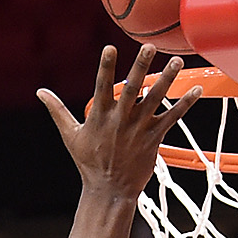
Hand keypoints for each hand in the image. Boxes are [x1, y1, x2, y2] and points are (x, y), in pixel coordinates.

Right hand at [38, 45, 200, 197]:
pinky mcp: (154, 138)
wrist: (110, 191)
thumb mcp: (70, 136)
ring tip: (177, 61)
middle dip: (140, 67)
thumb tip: (40, 91)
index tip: (110, 48)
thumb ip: (57, 110)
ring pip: (155, 100)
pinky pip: (172, 117)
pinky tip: (197, 89)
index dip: (105, 67)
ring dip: (167, 80)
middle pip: (132, 89)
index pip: (102, 86)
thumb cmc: (89, 162)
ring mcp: (139, 129)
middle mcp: (120, 120)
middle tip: (150, 46)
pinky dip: (185, 104)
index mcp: (100, 116)